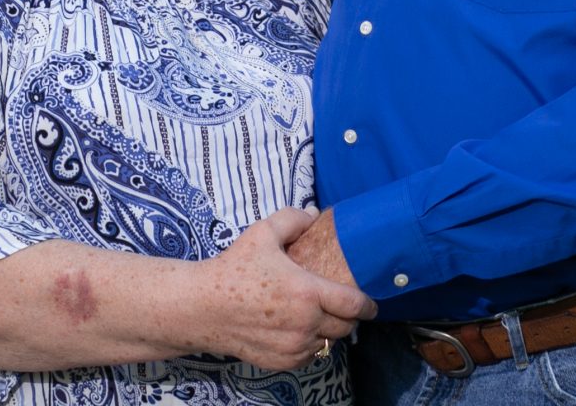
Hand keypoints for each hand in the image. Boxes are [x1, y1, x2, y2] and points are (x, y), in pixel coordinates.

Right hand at [190, 207, 376, 370]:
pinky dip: (311, 345)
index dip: (368, 304)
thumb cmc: (233, 269)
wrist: (203, 307)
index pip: (354, 304)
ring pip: (328, 343)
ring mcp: (294, 346)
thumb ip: (293, 219)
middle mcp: (306, 323)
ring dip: (328, 331)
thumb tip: (313, 214)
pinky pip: (310, 356)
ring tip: (317, 316)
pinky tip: (299, 330)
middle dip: (348, 316)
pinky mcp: (282, 361)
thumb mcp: (263, 233)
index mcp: (308, 292)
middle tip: (341, 305)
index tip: (373, 304)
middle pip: (346, 326)